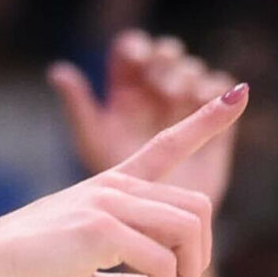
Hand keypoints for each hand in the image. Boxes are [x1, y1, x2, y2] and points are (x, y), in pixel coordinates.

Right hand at [0, 83, 244, 276]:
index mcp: (108, 190)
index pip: (166, 146)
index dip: (206, 121)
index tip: (239, 92)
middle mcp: (114, 188)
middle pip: (198, 207)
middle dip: (200, 258)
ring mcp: (108, 202)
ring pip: (189, 230)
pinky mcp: (101, 228)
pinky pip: (163, 262)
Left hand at [52, 30, 239, 203]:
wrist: (154, 228)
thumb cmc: (112, 190)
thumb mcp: (94, 142)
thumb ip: (79, 104)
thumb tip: (57, 69)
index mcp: (124, 93)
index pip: (131, 51)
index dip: (136, 48)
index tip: (136, 59)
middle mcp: (155, 93)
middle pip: (165, 54)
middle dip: (164, 60)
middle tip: (159, 82)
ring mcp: (186, 105)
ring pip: (191, 68)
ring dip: (186, 74)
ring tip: (177, 94)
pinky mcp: (215, 119)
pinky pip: (220, 85)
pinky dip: (214, 86)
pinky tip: (204, 98)